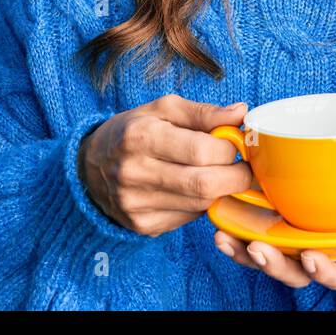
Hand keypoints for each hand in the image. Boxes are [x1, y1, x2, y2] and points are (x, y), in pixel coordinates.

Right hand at [77, 93, 253, 236]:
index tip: (237, 144)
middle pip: (204, 184)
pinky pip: (188, 219)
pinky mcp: (142, 225)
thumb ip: (204, 112)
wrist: (90, 167)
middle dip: (236, 177)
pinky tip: (197, 190)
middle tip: (244, 168)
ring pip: (200, 205)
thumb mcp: (163, 109)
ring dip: (222, 191)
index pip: (202, 151)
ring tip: (222, 175)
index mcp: (141, 136)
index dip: (229, 149)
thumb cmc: (134, 130)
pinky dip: (201, 205)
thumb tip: (241, 113)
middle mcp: (135, 172)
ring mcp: (136, 204)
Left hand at [213, 203, 335, 289]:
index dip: (321, 271)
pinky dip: (234, 237)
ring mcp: (293, 246)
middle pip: (293, 272)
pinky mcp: (274, 228)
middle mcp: (317, 256)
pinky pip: (250, 239)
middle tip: (261, 249)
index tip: (311, 257)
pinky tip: (219, 228)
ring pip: (267, 259)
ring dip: (247, 252)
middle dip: (275, 265)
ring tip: (230, 239)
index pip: (334, 275)